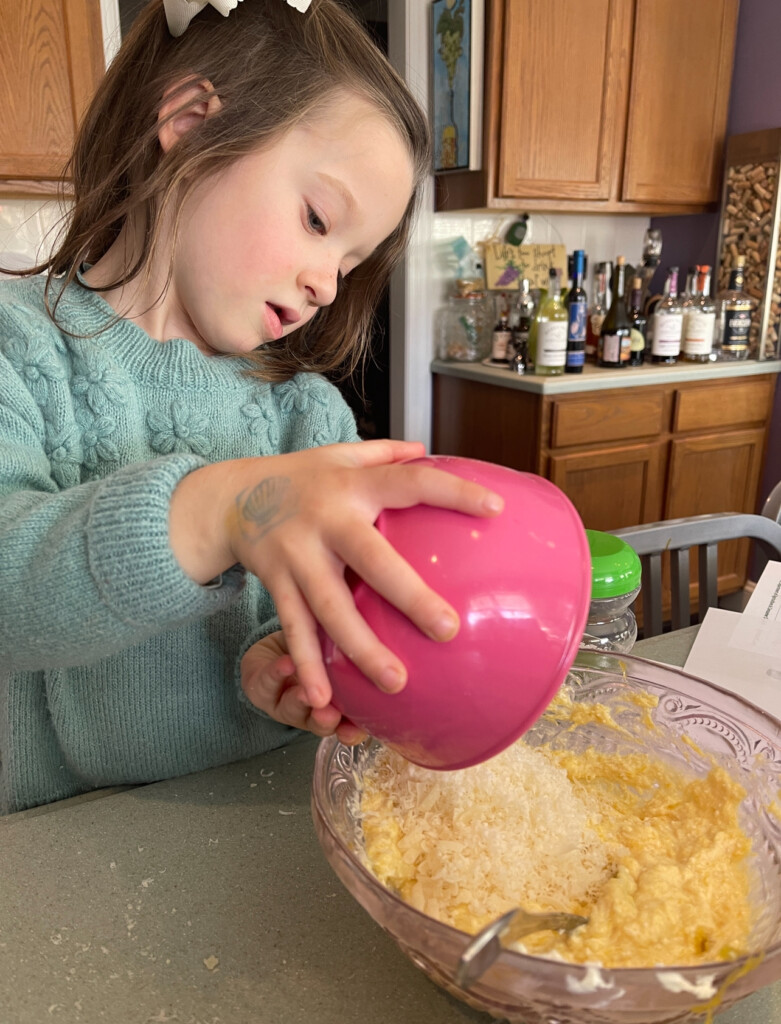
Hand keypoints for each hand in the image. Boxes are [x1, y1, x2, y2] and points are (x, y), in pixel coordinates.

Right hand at [170, 439, 503, 710]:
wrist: (228, 496)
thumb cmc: (298, 478)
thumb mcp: (337, 455)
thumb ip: (382, 454)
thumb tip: (426, 449)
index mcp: (352, 486)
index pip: (410, 483)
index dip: (453, 491)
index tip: (495, 510)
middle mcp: (326, 520)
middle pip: (373, 561)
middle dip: (409, 597)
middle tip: (448, 630)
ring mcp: (298, 555)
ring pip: (331, 608)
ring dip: (362, 649)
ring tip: (396, 683)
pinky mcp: (276, 583)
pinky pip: (294, 629)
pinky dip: (307, 665)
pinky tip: (324, 699)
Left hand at [241, 631, 366, 744]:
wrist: (270, 652)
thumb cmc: (317, 649)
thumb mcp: (346, 650)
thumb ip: (375, 650)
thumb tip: (414, 637)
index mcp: (338, 705)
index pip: (352, 723)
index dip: (356, 729)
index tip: (361, 729)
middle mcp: (313, 708)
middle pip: (322, 722)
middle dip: (327, 721)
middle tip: (332, 714)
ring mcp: (285, 701)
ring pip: (293, 709)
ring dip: (300, 702)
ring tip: (306, 691)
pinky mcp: (261, 685)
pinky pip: (267, 681)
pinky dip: (277, 674)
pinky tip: (286, 664)